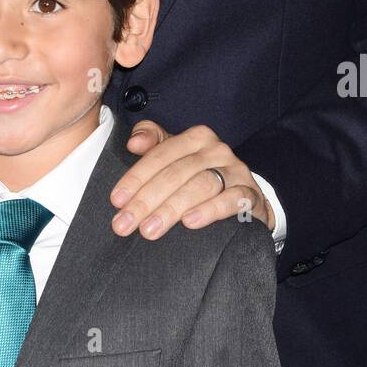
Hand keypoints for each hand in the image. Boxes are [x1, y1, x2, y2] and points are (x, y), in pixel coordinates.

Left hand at [110, 122, 274, 238]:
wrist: (244, 198)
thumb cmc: (200, 176)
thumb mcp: (175, 156)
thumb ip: (152, 141)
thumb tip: (133, 143)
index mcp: (195, 138)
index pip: (160, 154)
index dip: (136, 177)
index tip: (116, 201)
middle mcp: (217, 150)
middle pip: (176, 173)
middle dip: (146, 200)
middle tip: (125, 224)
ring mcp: (236, 171)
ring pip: (200, 186)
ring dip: (171, 209)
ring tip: (149, 229)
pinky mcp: (250, 194)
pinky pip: (232, 200)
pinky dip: (210, 211)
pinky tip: (189, 223)